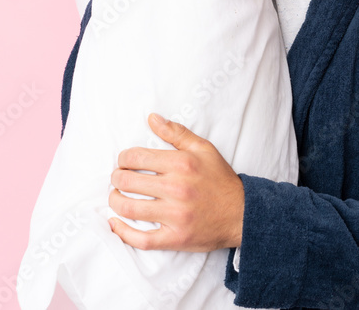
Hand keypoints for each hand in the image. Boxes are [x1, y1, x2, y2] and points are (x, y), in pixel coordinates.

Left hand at [108, 113, 243, 251]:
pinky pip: (142, 239)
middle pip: (127, 182)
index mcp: (181, 164)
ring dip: (115, 201)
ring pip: (129, 209)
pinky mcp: (175, 238)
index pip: (136, 158)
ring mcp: (175, 216)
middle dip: (117, 178)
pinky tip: (115, 223)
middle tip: (118, 178)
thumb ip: (176, 132)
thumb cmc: (220, 179)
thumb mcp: (204, 149)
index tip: (124, 162)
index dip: (123, 159)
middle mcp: (176, 189)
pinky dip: (123, 232)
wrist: (243, 213)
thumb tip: (151, 118)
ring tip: (116, 196)